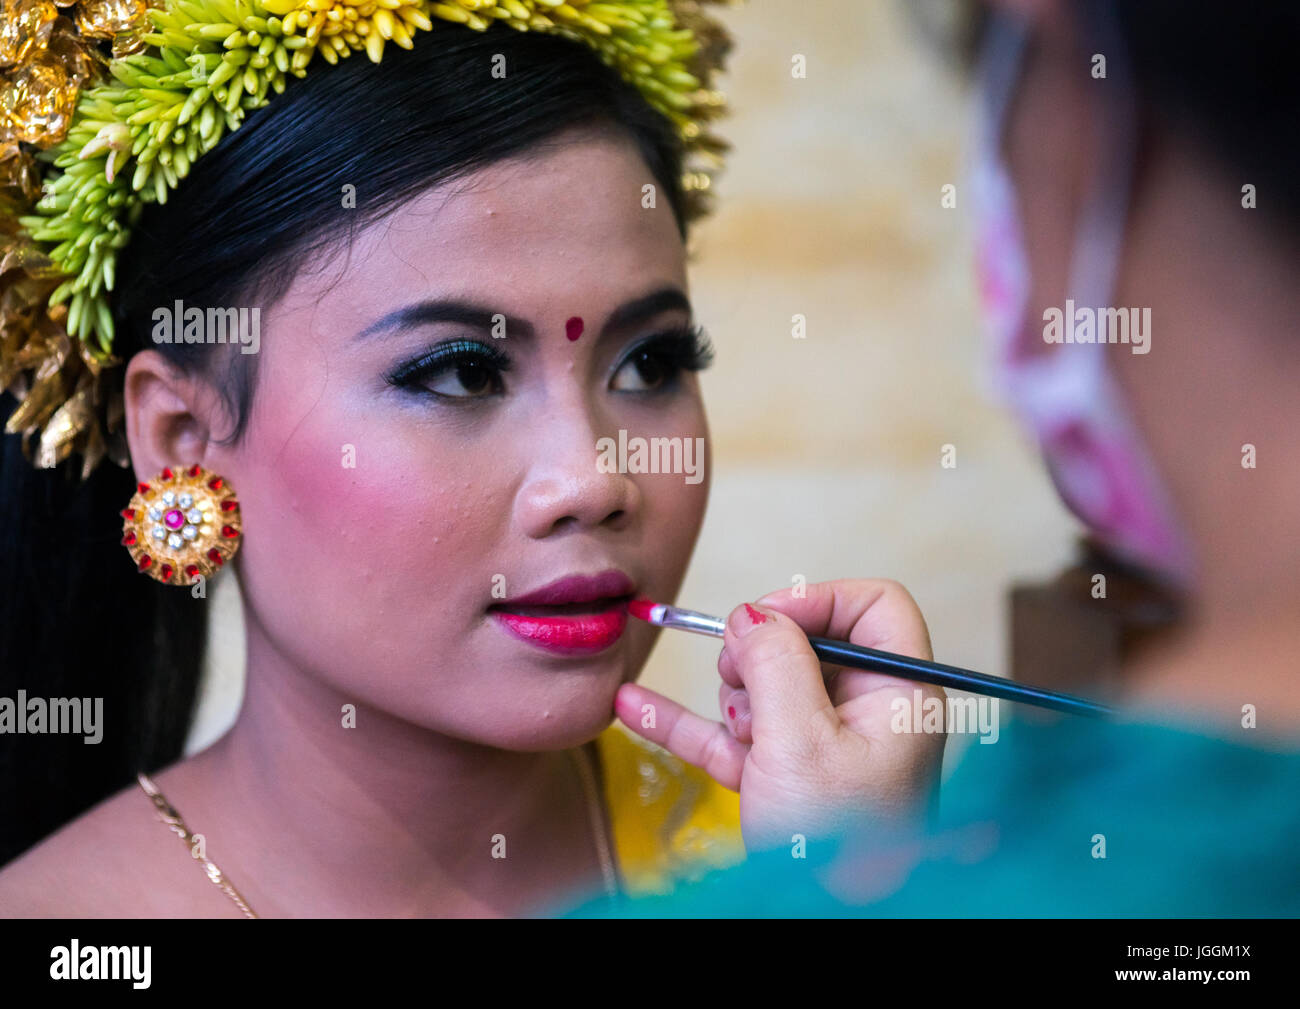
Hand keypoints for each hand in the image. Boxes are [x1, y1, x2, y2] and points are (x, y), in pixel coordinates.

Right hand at [613, 579, 946, 849]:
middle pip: (810, 643)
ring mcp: (823, 749)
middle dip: (763, 655)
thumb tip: (752, 614)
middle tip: (739, 675)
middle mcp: (868, 716)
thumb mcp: (803, 741)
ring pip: (767, 688)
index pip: (875, 607)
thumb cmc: (839, 850)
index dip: (819, 599)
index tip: (767, 619)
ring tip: (739, 732)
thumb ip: (776, 662)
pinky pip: (731, 737)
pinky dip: (689, 724)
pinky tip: (636, 706)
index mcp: (900, 695)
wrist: (823, 930)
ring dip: (735, 700)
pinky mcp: (782, 782)